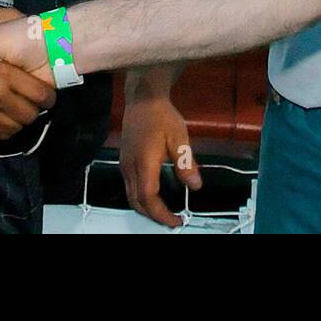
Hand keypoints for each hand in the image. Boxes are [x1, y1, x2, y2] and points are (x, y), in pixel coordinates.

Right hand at [119, 94, 200, 227]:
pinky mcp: (124, 162)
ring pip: (131, 196)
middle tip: (172, 220)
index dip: (161, 214)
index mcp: (144, 163)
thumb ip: (185, 163)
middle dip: (153, 216)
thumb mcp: (179, 137)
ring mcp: (124, 165)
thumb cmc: (162, 116)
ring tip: (165, 212)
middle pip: (136, 202)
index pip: (148, 198)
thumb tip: (195, 186)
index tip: (176, 221)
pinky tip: (155, 196)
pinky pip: (129, 187)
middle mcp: (130, 168)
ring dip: (146, 208)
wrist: (143, 99)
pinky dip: (141, 198)